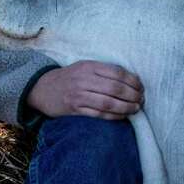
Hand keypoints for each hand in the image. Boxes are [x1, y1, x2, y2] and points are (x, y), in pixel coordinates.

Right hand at [27, 62, 143, 119]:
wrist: (42, 88)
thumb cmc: (70, 78)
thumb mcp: (85, 67)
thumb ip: (105, 71)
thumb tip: (133, 80)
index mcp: (89, 66)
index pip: (117, 72)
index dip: (133, 81)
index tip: (141, 87)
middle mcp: (84, 80)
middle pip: (115, 88)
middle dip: (133, 95)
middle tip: (141, 100)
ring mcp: (78, 95)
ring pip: (108, 103)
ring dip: (126, 108)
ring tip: (135, 109)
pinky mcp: (74, 109)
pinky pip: (98, 115)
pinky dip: (114, 116)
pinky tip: (122, 116)